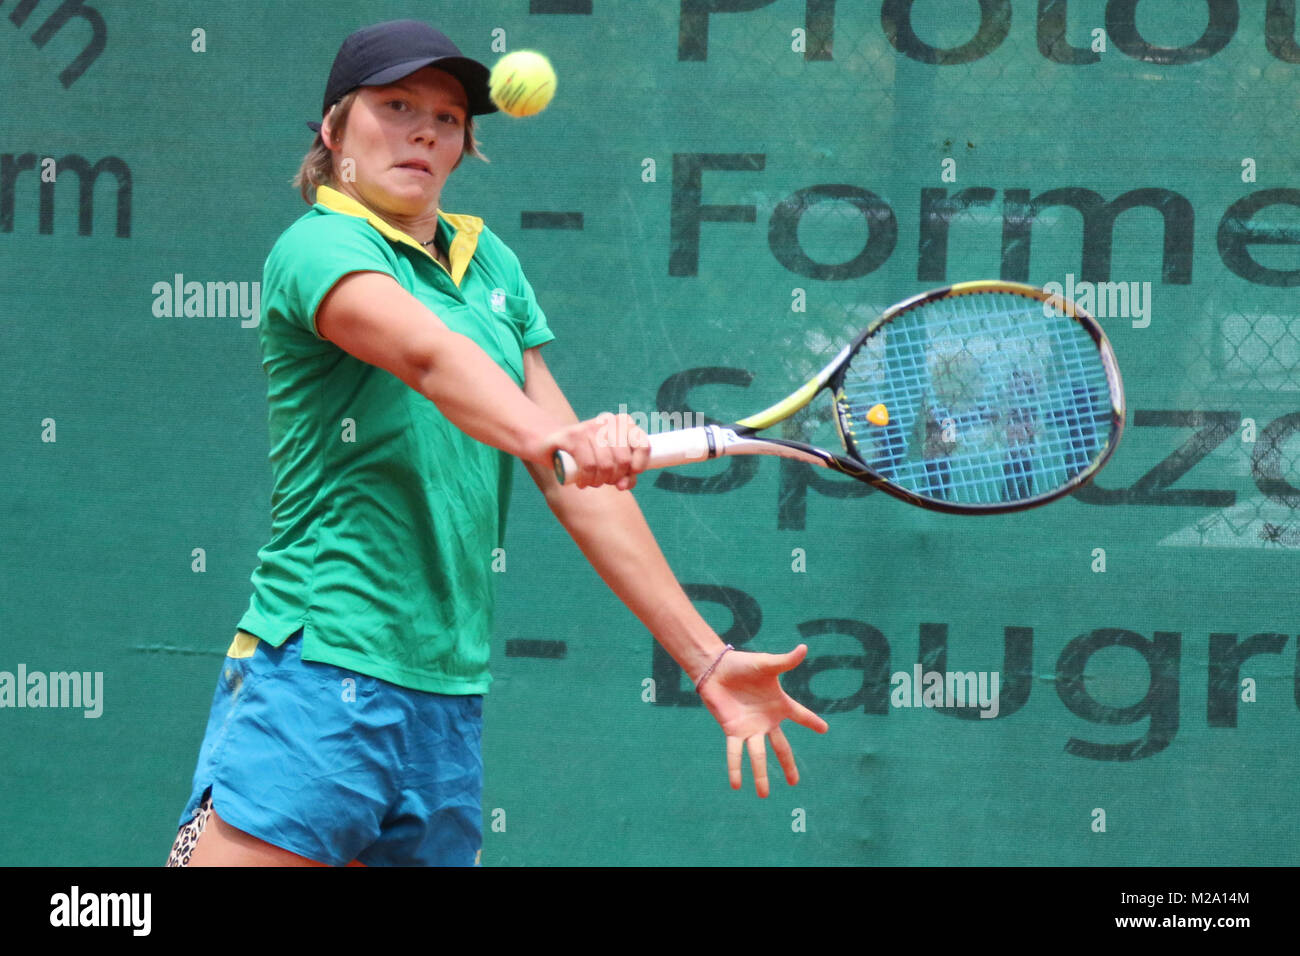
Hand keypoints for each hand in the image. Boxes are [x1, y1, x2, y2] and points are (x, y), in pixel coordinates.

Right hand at [545, 411, 649, 489]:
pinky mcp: (573, 436)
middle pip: (623, 460)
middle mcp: (607, 421)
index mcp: (622, 422)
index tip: (630, 475)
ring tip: (591, 483)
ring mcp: (589, 427)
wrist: (552, 443)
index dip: (639, 465)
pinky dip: (587, 480)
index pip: (643, 445)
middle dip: (615, 478)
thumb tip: (624, 484)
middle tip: (604, 482)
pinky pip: (588, 465)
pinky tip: (582, 483)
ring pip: (606, 464)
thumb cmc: (586, 454)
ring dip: (599, 482)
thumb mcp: (610, 461)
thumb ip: (625, 473)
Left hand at [696, 644, 828, 796]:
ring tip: (764, 795)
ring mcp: (750, 728)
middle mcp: (766, 720)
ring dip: (761, 775)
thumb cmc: (741, 664)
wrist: (715, 668)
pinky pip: (735, 752)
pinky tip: (736, 785)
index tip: (825, 729)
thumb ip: (786, 661)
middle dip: (788, 765)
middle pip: (780, 747)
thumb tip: (804, 648)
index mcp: (778, 704)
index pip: (800, 715)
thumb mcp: (767, 664)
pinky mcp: (732, 730)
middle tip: (795, 783)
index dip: (812, 722)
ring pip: (758, 756)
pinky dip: (735, 768)